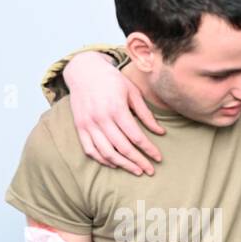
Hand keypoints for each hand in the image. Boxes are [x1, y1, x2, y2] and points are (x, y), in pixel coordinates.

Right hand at [65, 53, 163, 175]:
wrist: (83, 70)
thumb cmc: (112, 80)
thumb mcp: (133, 92)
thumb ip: (146, 114)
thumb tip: (161, 132)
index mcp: (116, 108)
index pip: (136, 136)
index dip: (149, 150)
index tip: (159, 159)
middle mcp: (100, 118)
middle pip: (123, 147)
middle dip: (139, 161)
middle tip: (150, 171)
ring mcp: (88, 124)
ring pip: (106, 152)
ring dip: (123, 165)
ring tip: (136, 171)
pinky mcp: (79, 127)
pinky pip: (90, 150)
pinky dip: (102, 160)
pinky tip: (115, 164)